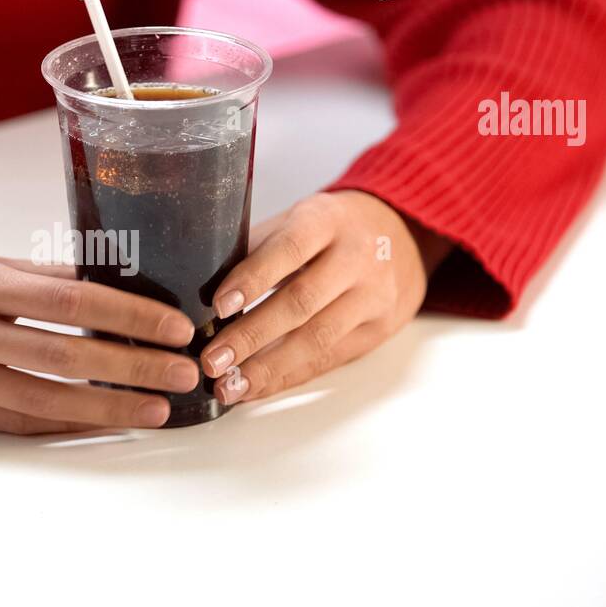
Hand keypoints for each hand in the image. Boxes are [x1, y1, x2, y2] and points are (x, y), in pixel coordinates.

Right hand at [0, 240, 201, 433]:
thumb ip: (26, 276)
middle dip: (134, 367)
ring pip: (45, 398)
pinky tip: (95, 423)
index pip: (72, 298)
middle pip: (68, 354)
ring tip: (154, 410)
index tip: (174, 326)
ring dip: (107, 407)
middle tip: (183, 373)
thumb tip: (94, 283)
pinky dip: (58, 424)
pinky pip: (11, 421)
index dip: (130, 315)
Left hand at [201, 190, 452, 403]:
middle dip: (252, 336)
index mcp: (327, 220)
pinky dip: (288, 377)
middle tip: (212, 361)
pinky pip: (329, 359)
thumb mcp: (297, 219)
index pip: (289, 248)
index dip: (253, 278)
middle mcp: (357, 258)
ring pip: (318, 339)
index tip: (219, 305)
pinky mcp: (378, 330)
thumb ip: (257, 248)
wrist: (402, 233)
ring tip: (229, 386)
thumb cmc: (331, 228)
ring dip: (268, 368)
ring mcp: (373, 297)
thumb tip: (202, 291)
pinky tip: (256, 387)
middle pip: (302, 302)